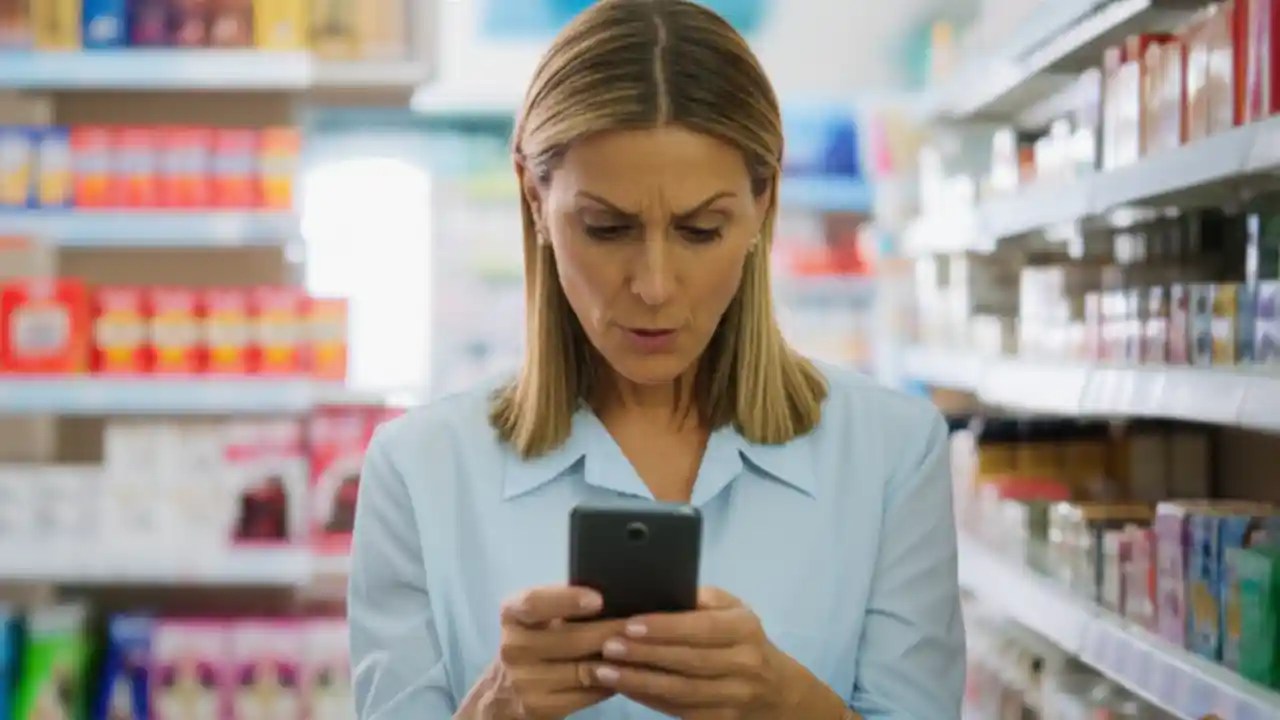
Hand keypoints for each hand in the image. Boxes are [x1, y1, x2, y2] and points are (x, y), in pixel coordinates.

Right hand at [456, 586, 625, 719]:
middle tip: (639, 626)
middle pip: (571, 639)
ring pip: (584, 669)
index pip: (534, 603)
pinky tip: (623, 673)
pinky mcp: (538, 707)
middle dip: (611, 631)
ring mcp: (523, 680)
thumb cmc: (536, 639)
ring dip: (616, 660)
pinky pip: (586, 694)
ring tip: (638, 648)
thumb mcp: (539, 616)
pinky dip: (610, 683)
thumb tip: (615, 594)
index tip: (598, 599)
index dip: (566, 600)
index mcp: (511, 615)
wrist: (505, 689)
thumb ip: (564, 603)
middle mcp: (512, 647)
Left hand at [588, 588, 798, 719]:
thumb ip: (702, 600)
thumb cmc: (742, 638)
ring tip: (605, 671)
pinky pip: (679, 710)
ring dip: (639, 681)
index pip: (701, 627)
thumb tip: (657, 589)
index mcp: (744, 628)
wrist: (776, 690)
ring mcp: (734, 696)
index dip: (665, 627)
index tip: (630, 624)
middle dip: (644, 654)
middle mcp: (744, 663)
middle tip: (607, 646)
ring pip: (681, 690)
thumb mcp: (733, 610)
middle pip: (688, 660)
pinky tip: (623, 688)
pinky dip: (648, 699)